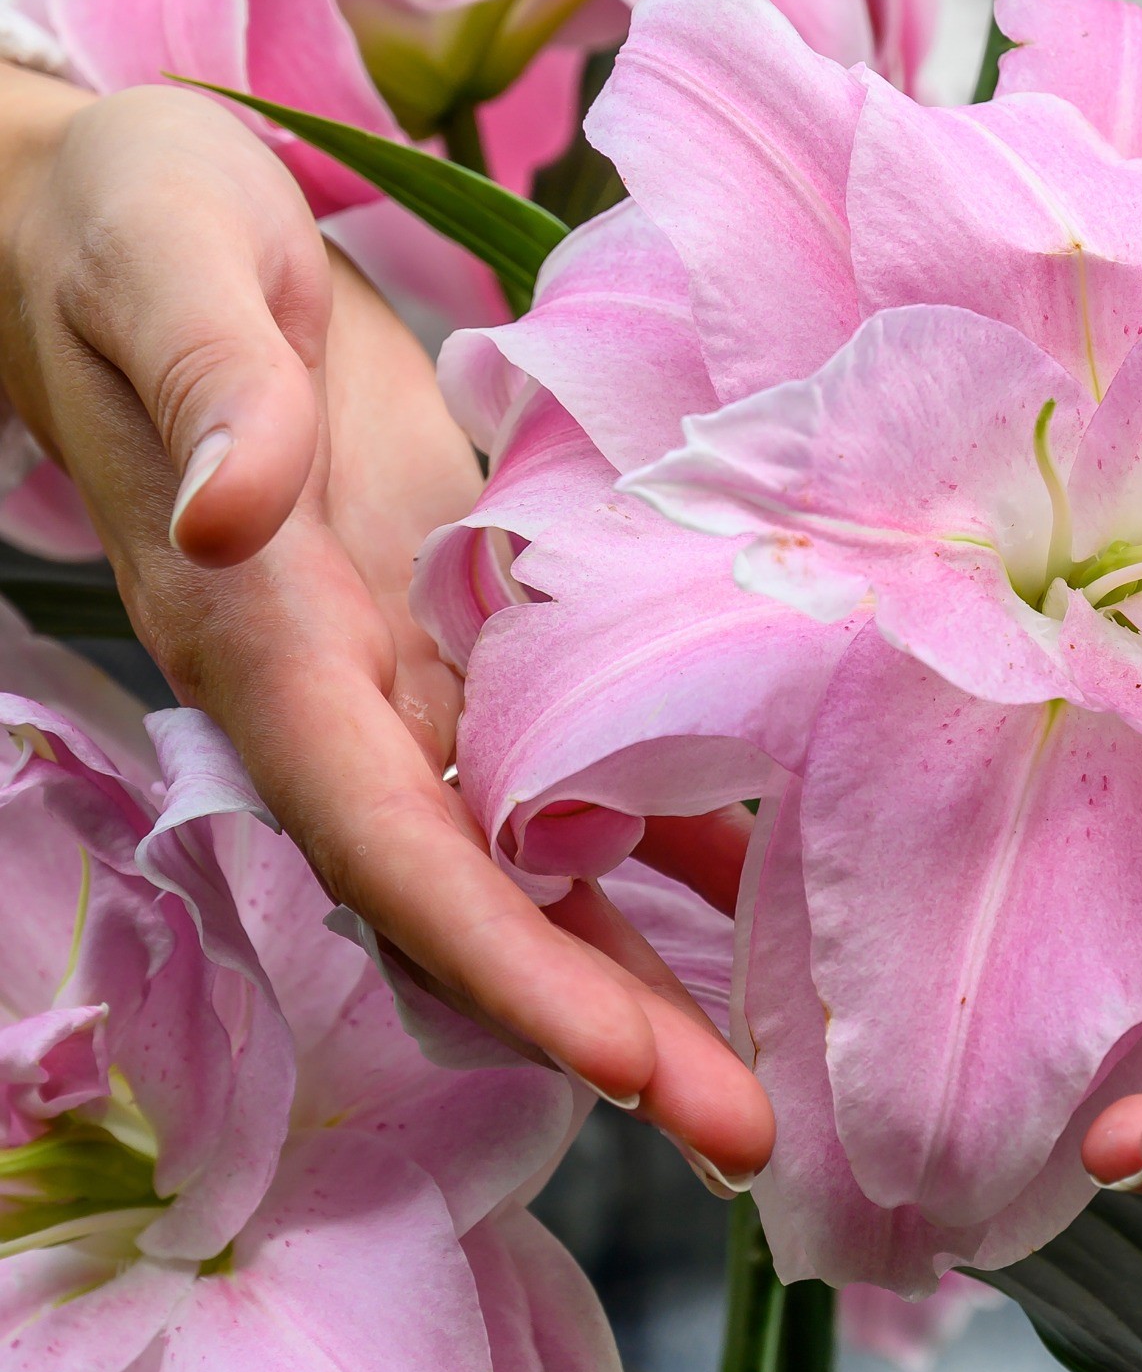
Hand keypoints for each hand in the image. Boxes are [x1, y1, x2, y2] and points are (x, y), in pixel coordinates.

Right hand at [0, 70, 773, 1182]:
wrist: (138, 229)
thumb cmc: (136, 232)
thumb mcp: (171, 269)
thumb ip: (213, 394)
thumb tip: (235, 518)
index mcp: (269, 640)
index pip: (381, 833)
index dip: (494, 952)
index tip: (614, 1059)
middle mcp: (351, 694)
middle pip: (480, 895)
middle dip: (604, 1020)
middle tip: (748, 1141)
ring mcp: (421, 667)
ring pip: (544, 852)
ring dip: (655, 968)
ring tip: (772, 1085)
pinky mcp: (481, 616)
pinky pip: (583, 752)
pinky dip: (672, 833)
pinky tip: (775, 892)